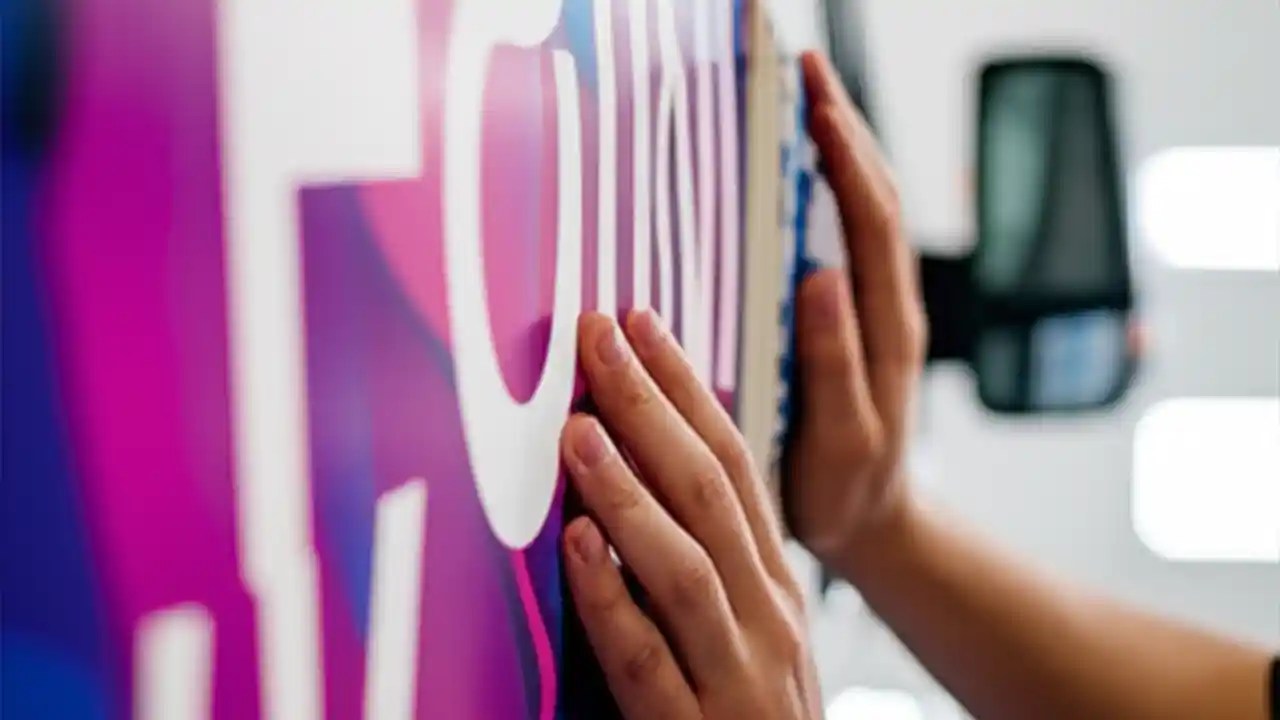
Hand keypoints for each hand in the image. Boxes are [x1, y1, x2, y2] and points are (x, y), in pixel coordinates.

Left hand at [561, 310, 821, 718]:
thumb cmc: (752, 707)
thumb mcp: (748, 623)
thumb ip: (707, 551)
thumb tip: (644, 462)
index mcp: (775, 580)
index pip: (736, 461)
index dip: (686, 387)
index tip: (638, 321)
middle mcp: (768, 615)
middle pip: (712, 492)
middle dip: (652, 408)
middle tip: (596, 338)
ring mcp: (739, 676)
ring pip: (686, 567)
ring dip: (629, 493)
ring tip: (576, 428)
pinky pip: (649, 663)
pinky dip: (613, 600)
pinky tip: (576, 548)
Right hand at [784, 52, 927, 565]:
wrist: (878, 523)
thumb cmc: (850, 490)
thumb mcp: (842, 439)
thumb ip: (836, 361)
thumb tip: (819, 271)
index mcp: (888, 328)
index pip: (871, 217)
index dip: (845, 152)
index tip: (812, 95)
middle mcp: (891, 307)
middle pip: (877, 194)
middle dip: (846, 125)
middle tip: (808, 67)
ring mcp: (880, 310)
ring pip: (868, 209)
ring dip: (844, 148)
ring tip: (810, 97)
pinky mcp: (862, 319)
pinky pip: (852, 236)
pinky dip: (834, 189)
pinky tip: (807, 170)